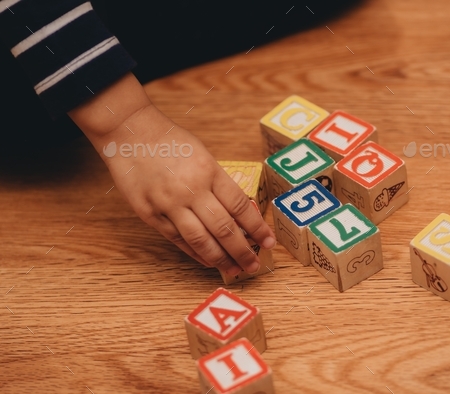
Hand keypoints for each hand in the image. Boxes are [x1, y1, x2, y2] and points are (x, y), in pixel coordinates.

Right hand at [69, 74, 274, 274]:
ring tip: (234, 270)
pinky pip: (177, 239)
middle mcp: (191, 190)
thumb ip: (218, 183)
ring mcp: (168, 204)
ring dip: (220, 259)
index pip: (240, 207)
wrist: (129, 132)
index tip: (269, 242)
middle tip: (254, 265)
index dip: (257, 228)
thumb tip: (237, 212)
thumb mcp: (203, 155)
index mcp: (209, 172)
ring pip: (200, 240)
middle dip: (243, 251)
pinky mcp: (149, 214)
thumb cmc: (170, 141)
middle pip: (223, 229)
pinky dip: (195, 253)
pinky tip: (208, 261)